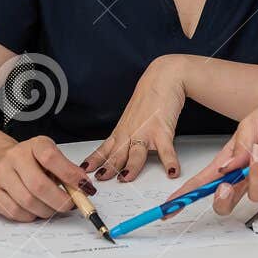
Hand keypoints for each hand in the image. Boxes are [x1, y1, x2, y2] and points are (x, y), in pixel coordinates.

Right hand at [0, 135, 95, 222]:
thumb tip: (83, 187)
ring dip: (47, 211)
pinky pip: (15, 213)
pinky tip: (36, 210)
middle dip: (60, 201)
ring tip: (53, 208)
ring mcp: (0, 177)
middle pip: (39, 186)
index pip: (51, 158)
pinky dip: (31, 216)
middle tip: (70, 205)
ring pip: (28, 202)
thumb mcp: (46, 155)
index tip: (83, 186)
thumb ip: (65, 169)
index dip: (70, 175)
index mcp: (32, 145)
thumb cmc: (25, 159)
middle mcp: (14, 158)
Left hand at [83, 55, 186, 182]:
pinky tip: (172, 172)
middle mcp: (130, 133)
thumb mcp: (132, 119)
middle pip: (116, 154)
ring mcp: (146, 132)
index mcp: (122, 132)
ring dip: (130, 167)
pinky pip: (166, 150)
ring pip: (135, 153)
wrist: (163, 77)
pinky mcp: (162, 130)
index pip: (104, 149)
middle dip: (107, 168)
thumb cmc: (148, 99)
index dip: (94, 161)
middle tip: (100, 179)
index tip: (84, 170)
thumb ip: (127, 135)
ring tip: (126, 178)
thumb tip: (121, 151)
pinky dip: (170, 162)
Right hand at [167, 95, 257, 215]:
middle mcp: (244, 174)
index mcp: (228, 160)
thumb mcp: (250, 123)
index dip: (185, 196)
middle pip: (225, 202)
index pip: (203, 182)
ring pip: (254, 194)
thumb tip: (225, 168)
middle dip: (222, 200)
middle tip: (224, 187)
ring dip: (254, 172)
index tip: (170, 208)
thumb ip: (238, 146)